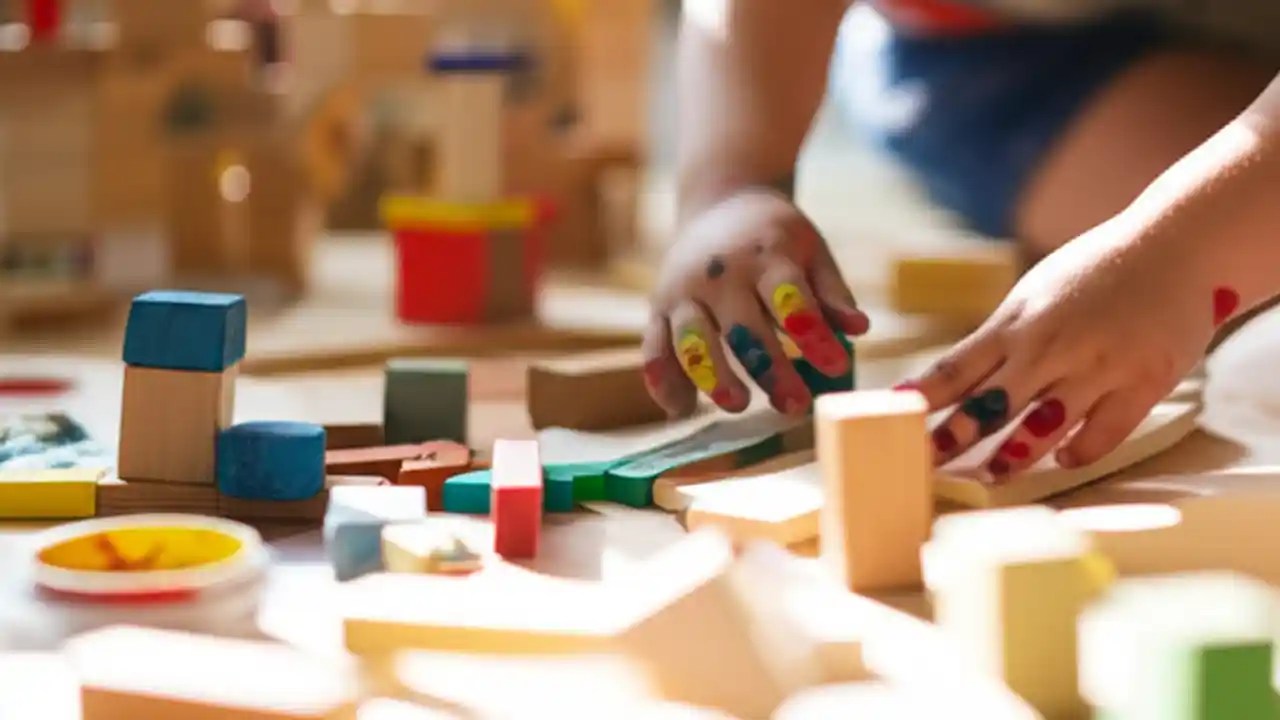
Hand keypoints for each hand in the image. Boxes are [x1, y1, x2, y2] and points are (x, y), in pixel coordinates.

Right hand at [643, 189, 869, 417]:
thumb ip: (831, 291)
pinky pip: (654, 347)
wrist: (718, 199)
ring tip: (738, 405)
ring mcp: (682, 291)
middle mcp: (718, 273)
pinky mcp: (657, 306)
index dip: (814, 336)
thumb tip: (859, 329)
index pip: (790, 301)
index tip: (837, 368)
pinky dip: (662, 380)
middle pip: (742, 329)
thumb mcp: (810, 249)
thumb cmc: (774, 235)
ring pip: (691, 340)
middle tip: (796, 405)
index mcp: (764, 256)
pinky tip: (681, 409)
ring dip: (712, 376)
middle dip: (769, 370)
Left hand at [902, 216, 1224, 476]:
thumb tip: (954, 385)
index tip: (889, 418)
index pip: (955, 368)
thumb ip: (1000, 341)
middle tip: (924, 464)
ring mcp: (1096, 366)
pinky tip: (1063, 459)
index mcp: (1015, 323)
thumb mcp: (1034, 296)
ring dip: (1014, 455)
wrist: (1175, 245)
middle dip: (955, 437)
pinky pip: (1103, 434)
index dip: (921, 398)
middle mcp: (1049, 347)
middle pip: (991, 403)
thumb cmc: (1095, 272)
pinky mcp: (1141, 383)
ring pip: (1044, 425)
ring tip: (991, 475)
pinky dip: (1078, 451)